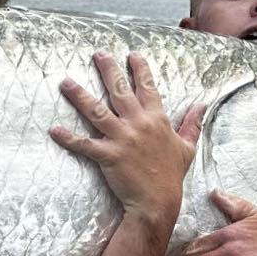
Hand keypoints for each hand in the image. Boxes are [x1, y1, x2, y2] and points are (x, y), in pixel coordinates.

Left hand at [50, 51, 202, 225]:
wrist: (158, 201)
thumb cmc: (171, 175)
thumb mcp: (186, 147)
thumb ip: (192, 124)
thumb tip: (202, 105)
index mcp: (157, 120)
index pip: (148, 88)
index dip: (140, 69)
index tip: (132, 54)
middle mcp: (138, 124)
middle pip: (120, 91)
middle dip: (108, 70)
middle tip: (98, 54)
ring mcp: (122, 138)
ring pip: (97, 111)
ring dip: (79, 96)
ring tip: (65, 82)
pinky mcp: (108, 155)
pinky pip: (84, 144)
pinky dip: (68, 138)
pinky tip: (54, 130)